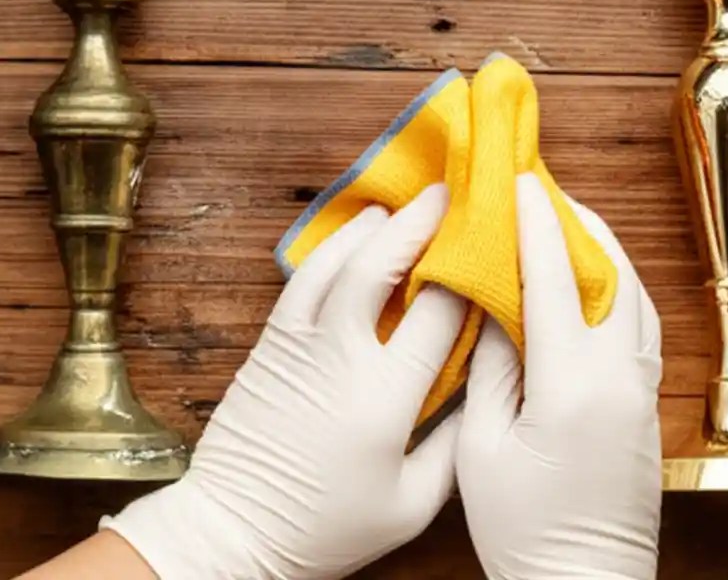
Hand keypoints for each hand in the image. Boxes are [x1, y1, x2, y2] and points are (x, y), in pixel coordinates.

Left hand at [102, 184, 466, 578]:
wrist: (237, 531)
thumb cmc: (327, 526)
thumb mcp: (411, 505)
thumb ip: (455, 444)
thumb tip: (485, 391)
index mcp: (384, 395)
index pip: (438, 309)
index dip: (468, 272)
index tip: (491, 248)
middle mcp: (339, 355)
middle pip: (379, 265)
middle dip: (417, 224)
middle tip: (447, 196)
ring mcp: (297, 344)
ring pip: (333, 263)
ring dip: (369, 229)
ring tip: (396, 210)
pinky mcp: (269, 346)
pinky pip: (300, 281)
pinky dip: (328, 252)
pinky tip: (347, 242)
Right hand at [456, 173, 662, 578]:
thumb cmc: (523, 530)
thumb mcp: (482, 447)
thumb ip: (491, 369)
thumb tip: (496, 311)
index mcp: (572, 383)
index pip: (554, 280)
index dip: (534, 225)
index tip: (520, 183)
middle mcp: (620, 378)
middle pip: (611, 275)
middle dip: (579, 226)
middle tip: (547, 194)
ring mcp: (643, 394)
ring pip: (636, 299)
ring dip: (605, 255)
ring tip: (571, 230)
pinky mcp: (648, 411)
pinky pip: (641, 330)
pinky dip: (619, 293)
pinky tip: (594, 289)